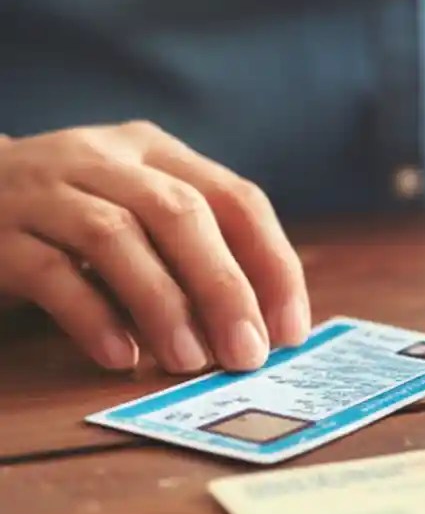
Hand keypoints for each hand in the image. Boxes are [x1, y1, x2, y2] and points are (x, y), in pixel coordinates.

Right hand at [0, 121, 309, 371]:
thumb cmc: (66, 221)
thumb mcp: (135, 217)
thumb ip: (192, 255)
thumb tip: (262, 327)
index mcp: (155, 152)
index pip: (237, 199)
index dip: (273, 265)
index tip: (291, 330)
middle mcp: (103, 158)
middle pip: (181, 214)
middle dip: (224, 288)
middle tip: (248, 353)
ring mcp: (43, 190)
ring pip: (116, 237)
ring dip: (162, 304)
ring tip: (190, 361)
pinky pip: (51, 273)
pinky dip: (93, 317)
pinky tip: (120, 356)